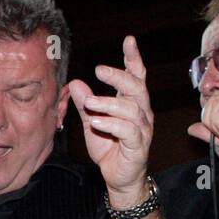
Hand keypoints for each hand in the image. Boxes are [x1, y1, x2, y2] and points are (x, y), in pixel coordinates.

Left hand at [69, 35, 153, 201]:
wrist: (117, 178)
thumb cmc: (109, 148)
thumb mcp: (92, 122)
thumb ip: (85, 103)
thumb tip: (76, 82)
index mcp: (132, 103)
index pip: (136, 76)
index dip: (133, 58)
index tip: (129, 40)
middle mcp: (142, 113)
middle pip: (137, 88)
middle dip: (119, 77)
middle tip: (99, 70)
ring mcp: (142, 130)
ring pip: (131, 109)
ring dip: (109, 103)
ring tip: (89, 103)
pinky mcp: (138, 146)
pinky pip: (128, 131)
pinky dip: (111, 124)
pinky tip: (96, 123)